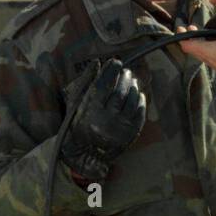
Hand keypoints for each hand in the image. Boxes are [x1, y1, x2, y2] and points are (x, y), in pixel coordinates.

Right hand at [61, 58, 145, 182]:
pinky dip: (140, 100)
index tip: (115, 61)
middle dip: (124, 77)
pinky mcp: (131, 135)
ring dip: (133, 87)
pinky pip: (140, 113)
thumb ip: (85, 82)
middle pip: (120, 92)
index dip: (111, 71)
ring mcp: (120, 130)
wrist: (86, 154)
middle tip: (125, 71)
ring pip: (132, 101)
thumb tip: (97, 62)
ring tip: (131, 80)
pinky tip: (138, 93)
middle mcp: (106, 122)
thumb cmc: (78, 125)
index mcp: (90, 113)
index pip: (103, 86)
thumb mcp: (75, 104)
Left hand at [176, 9, 215, 87]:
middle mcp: (210, 59)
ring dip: (203, 41)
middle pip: (194, 48)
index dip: (181, 35)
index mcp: (208, 51)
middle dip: (192, 37)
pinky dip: (214, 45)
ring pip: (205, 51)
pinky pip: (215, 54)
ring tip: (208, 31)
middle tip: (192, 27)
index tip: (180, 27)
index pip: (187, 45)